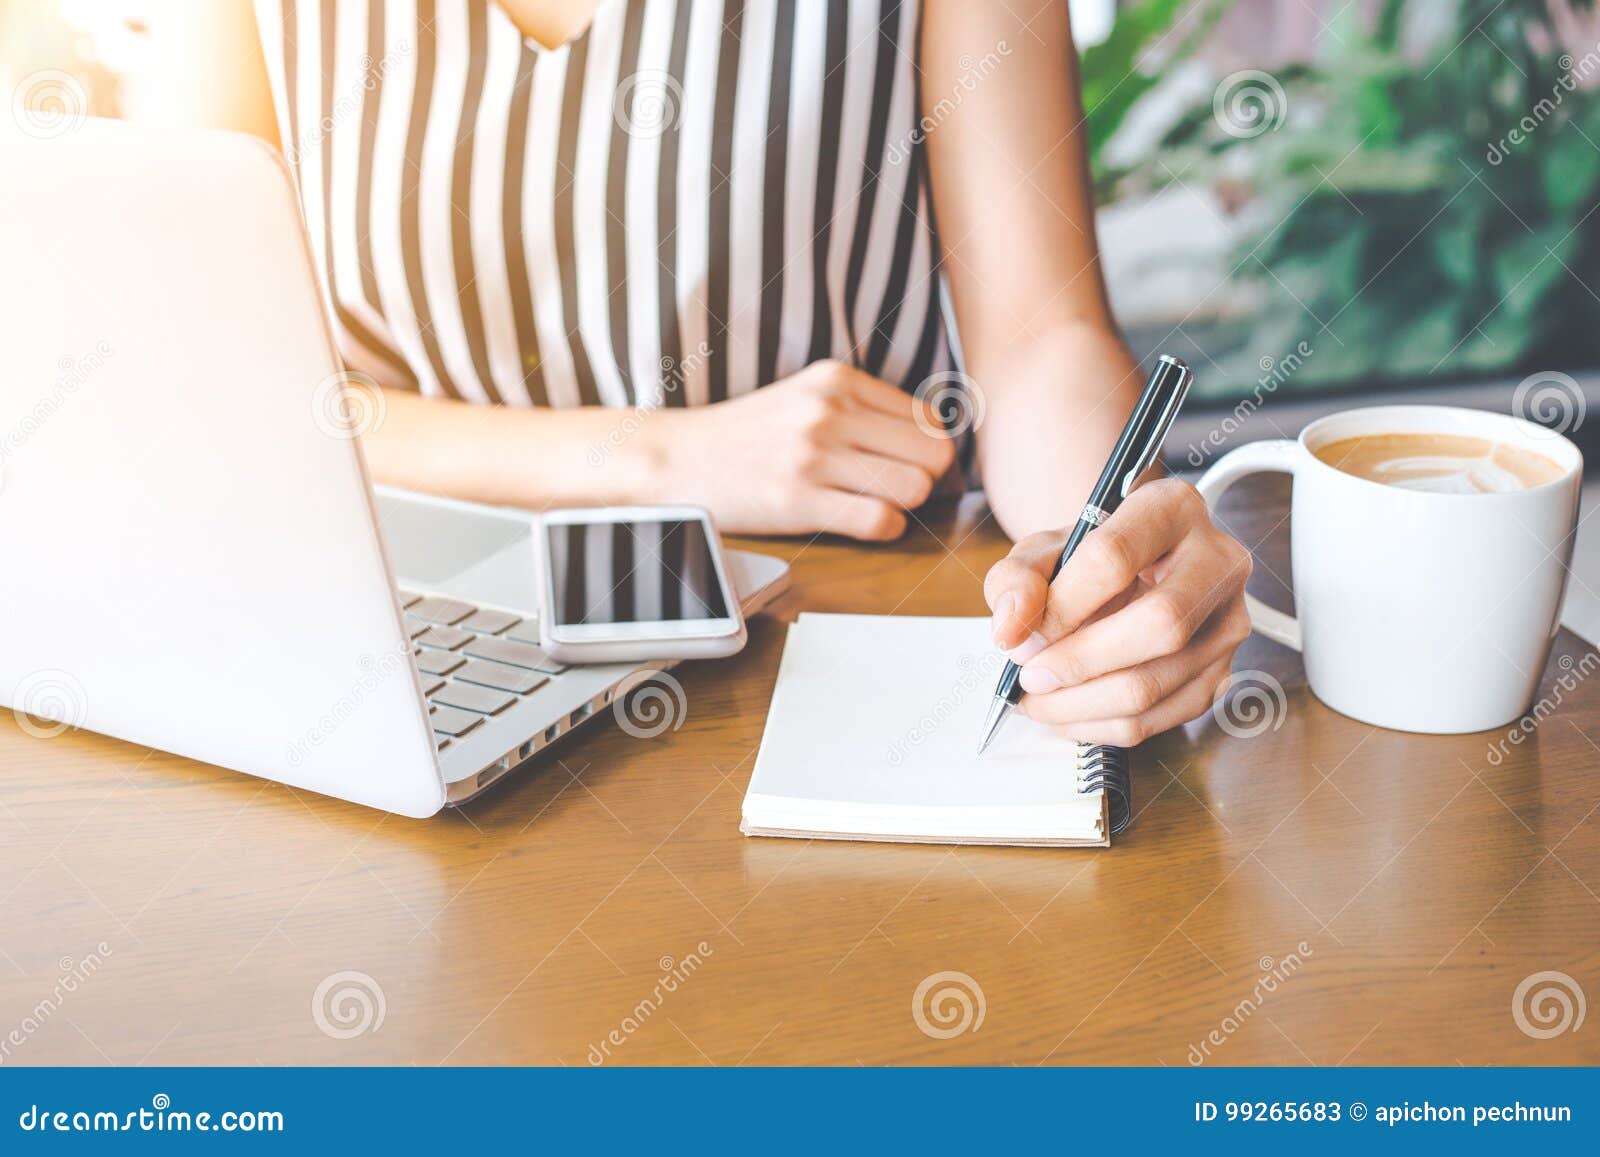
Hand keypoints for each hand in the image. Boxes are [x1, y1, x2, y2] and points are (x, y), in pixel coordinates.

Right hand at [654, 360, 956, 539]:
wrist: (676, 459)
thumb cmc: (746, 437)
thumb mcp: (804, 397)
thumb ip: (862, 409)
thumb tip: (932, 442)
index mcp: (836, 381)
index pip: (930, 420)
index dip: (925, 451)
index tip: (902, 465)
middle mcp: (829, 412)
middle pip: (933, 455)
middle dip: (924, 479)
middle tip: (894, 490)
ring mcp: (813, 456)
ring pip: (914, 488)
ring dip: (903, 506)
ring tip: (872, 504)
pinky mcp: (797, 500)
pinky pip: (880, 522)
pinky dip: (883, 530)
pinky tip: (860, 523)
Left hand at [984, 479, 1252, 745]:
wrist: (1127, 575)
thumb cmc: (1086, 558)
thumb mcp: (1041, 551)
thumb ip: (1016, 579)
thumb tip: (1012, 630)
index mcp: (1171, 509)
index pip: (1115, 558)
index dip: (1061, 607)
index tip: (1024, 636)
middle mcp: (1217, 561)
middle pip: (1160, 625)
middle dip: (1080, 662)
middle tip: (1030, 676)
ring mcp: (1228, 621)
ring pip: (1157, 682)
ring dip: (1082, 704)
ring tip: (1038, 699)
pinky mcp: (1222, 672)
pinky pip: (1161, 718)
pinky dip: (1103, 726)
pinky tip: (1068, 713)